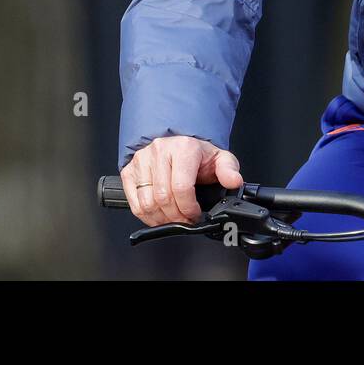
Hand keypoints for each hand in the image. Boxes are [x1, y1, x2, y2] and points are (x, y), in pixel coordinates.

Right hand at [120, 135, 243, 225]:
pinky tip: (159, 215)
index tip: (195, 214)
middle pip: (163, 197)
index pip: (181, 186)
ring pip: (147, 202)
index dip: (188, 207)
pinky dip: (146, 215)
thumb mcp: (219, 158)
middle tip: (186, 220)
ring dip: (162, 218)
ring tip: (174, 218)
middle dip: (177, 216)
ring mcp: (142, 160)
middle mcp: (160, 151)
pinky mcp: (129, 171)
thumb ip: (229, 170)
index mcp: (183, 148)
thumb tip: (234, 181)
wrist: (178, 144)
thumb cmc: (197, 154)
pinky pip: (134, 202)